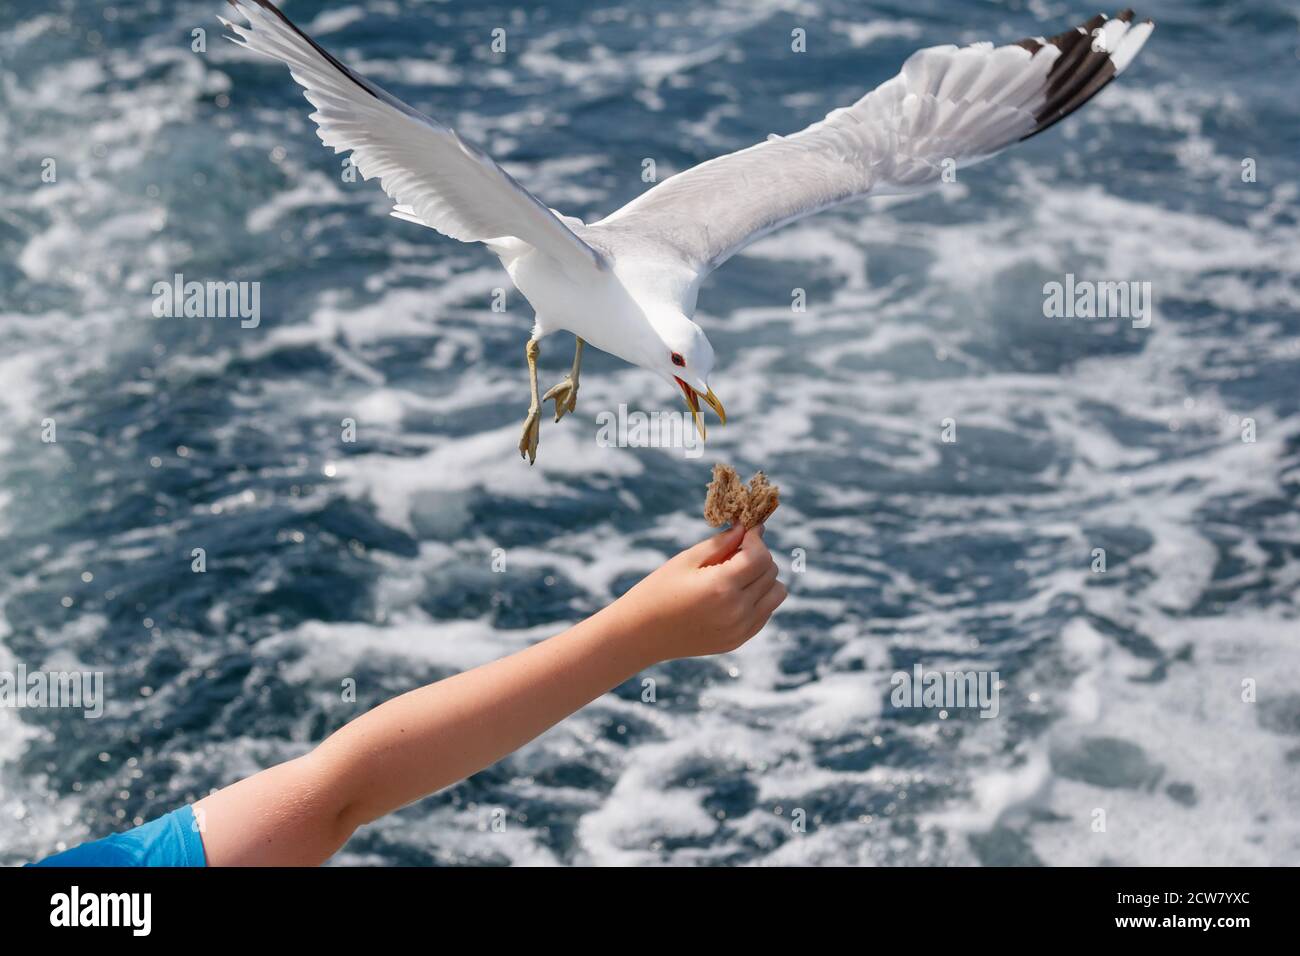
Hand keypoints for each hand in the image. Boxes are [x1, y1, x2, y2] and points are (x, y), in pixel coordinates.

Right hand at [608, 524, 786, 663]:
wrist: (641, 635)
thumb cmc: (658, 590)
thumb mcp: (687, 560)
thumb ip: (722, 543)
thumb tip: (751, 527)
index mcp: (721, 587)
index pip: (760, 556)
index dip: (755, 539)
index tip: (744, 531)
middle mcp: (736, 611)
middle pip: (771, 572)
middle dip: (757, 556)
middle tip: (734, 550)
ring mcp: (740, 629)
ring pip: (777, 593)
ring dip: (763, 578)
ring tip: (736, 573)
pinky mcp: (739, 640)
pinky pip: (766, 612)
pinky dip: (758, 598)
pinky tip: (733, 593)